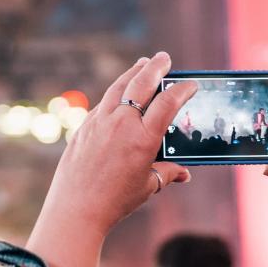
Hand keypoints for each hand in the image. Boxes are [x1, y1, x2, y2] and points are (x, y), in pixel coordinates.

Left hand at [26, 52, 197, 266]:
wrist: (76, 209)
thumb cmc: (115, 200)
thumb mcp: (147, 186)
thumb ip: (167, 173)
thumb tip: (184, 174)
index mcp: (143, 138)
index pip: (168, 102)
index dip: (183, 90)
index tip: (191, 85)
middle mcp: (121, 124)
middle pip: (141, 83)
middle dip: (155, 67)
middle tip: (164, 57)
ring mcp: (99, 122)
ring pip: (119, 87)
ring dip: (133, 73)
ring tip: (142, 63)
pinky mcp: (84, 127)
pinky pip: (103, 103)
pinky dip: (115, 93)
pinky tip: (119, 92)